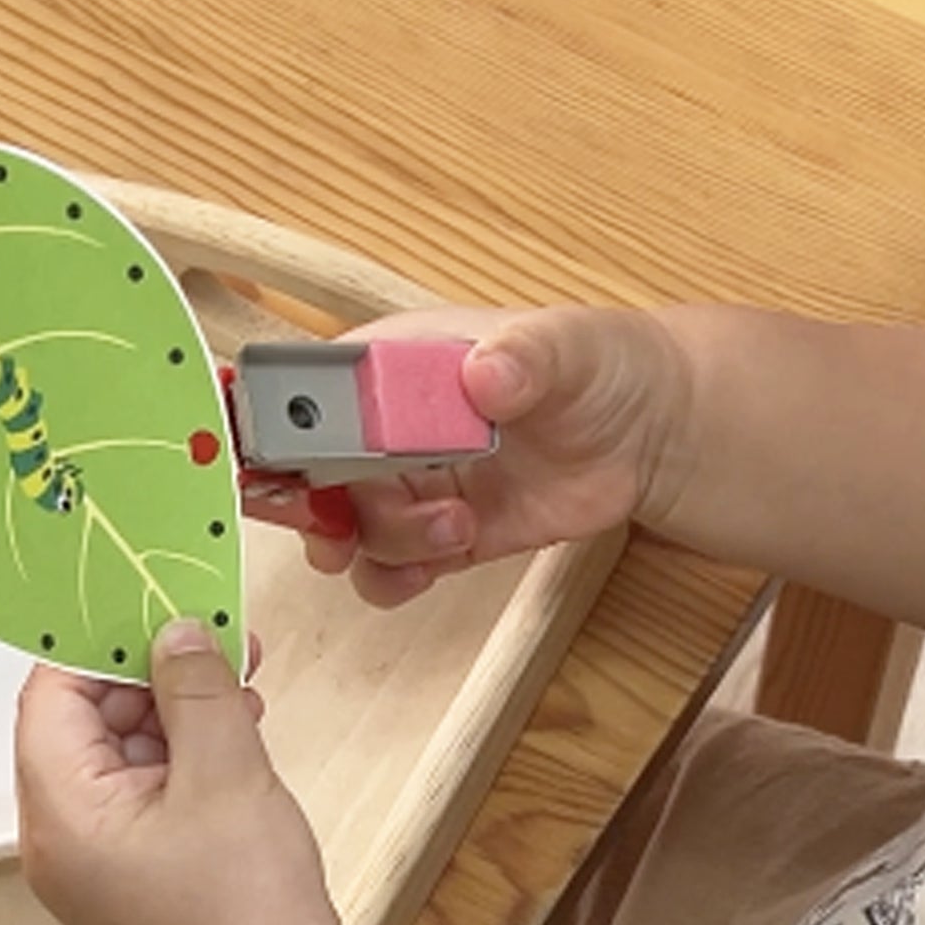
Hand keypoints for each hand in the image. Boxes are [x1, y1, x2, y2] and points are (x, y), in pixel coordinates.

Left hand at [15, 622, 360, 924]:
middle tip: (219, 643)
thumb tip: (172, 631)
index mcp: (59, 813)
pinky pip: (139, 795)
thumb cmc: (247, 903)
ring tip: (240, 689)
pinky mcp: (129, 876)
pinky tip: (235, 735)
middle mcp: (57, 840)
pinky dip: (182, 758)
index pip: (50, 696)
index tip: (157, 607)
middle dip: (150, 677)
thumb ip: (193, 688)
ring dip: (174, 715)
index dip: (101, 644)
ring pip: (117, 756)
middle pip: (81, 724)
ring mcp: (92, 863)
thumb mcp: (226, 770)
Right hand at [308, 305, 691, 606]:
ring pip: (349, 528)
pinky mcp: (441, 535)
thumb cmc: (600, 364)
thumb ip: (523, 357)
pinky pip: (388, 568)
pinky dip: (397, 578)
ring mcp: (411, 484)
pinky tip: (438, 564)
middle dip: (313, 503)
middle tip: (341, 524)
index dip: (277, 421)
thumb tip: (487, 376)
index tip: (281, 457)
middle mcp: (387, 425)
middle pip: (306, 469)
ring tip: (456, 527)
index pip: (308, 385)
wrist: (647, 431)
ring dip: (386, 541)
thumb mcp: (567, 346)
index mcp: (395, 361)